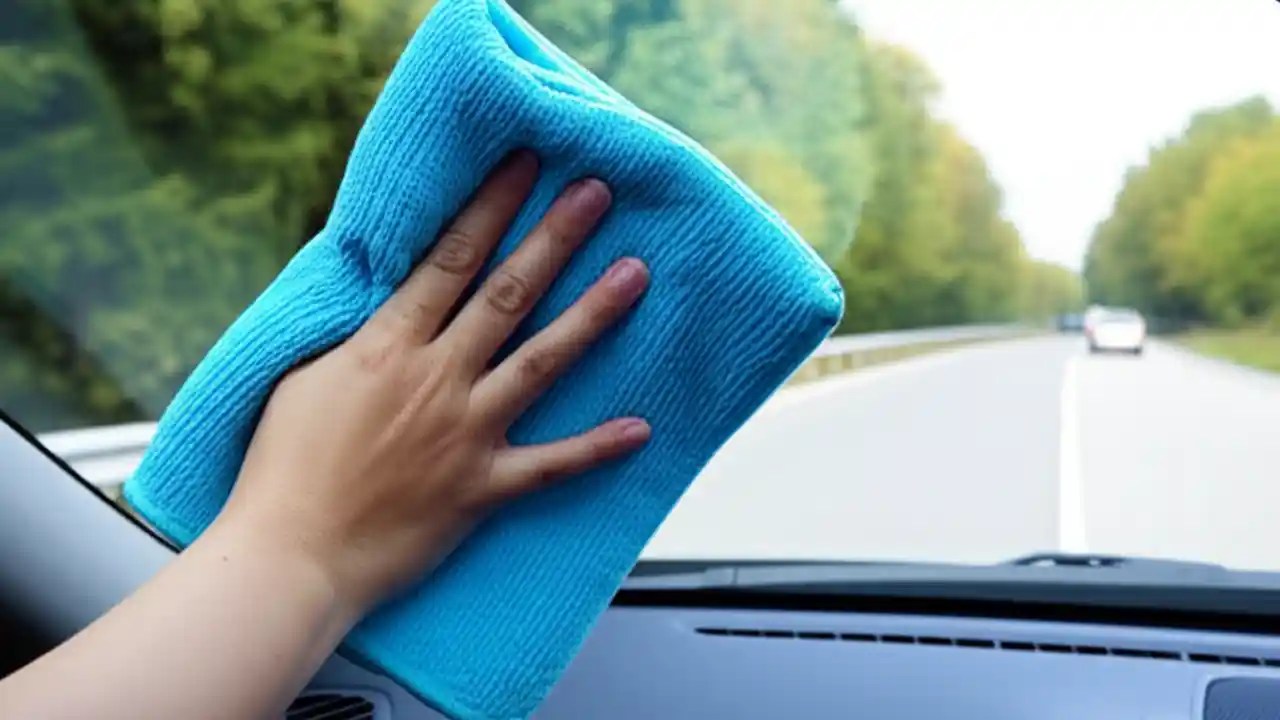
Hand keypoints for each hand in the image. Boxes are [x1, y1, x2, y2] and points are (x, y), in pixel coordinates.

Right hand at [218, 151, 649, 616]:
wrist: (288, 555)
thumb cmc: (282, 467)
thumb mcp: (305, 375)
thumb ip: (358, 334)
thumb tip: (389, 293)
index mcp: (386, 346)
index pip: (449, 260)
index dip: (490, 207)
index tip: (524, 166)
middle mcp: (434, 379)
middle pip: (507, 294)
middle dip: (554, 238)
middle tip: (596, 193)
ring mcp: (463, 433)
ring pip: (541, 362)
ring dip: (592, 315)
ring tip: (635, 274)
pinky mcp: (479, 489)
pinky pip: (550, 466)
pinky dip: (595, 449)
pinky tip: (641, 427)